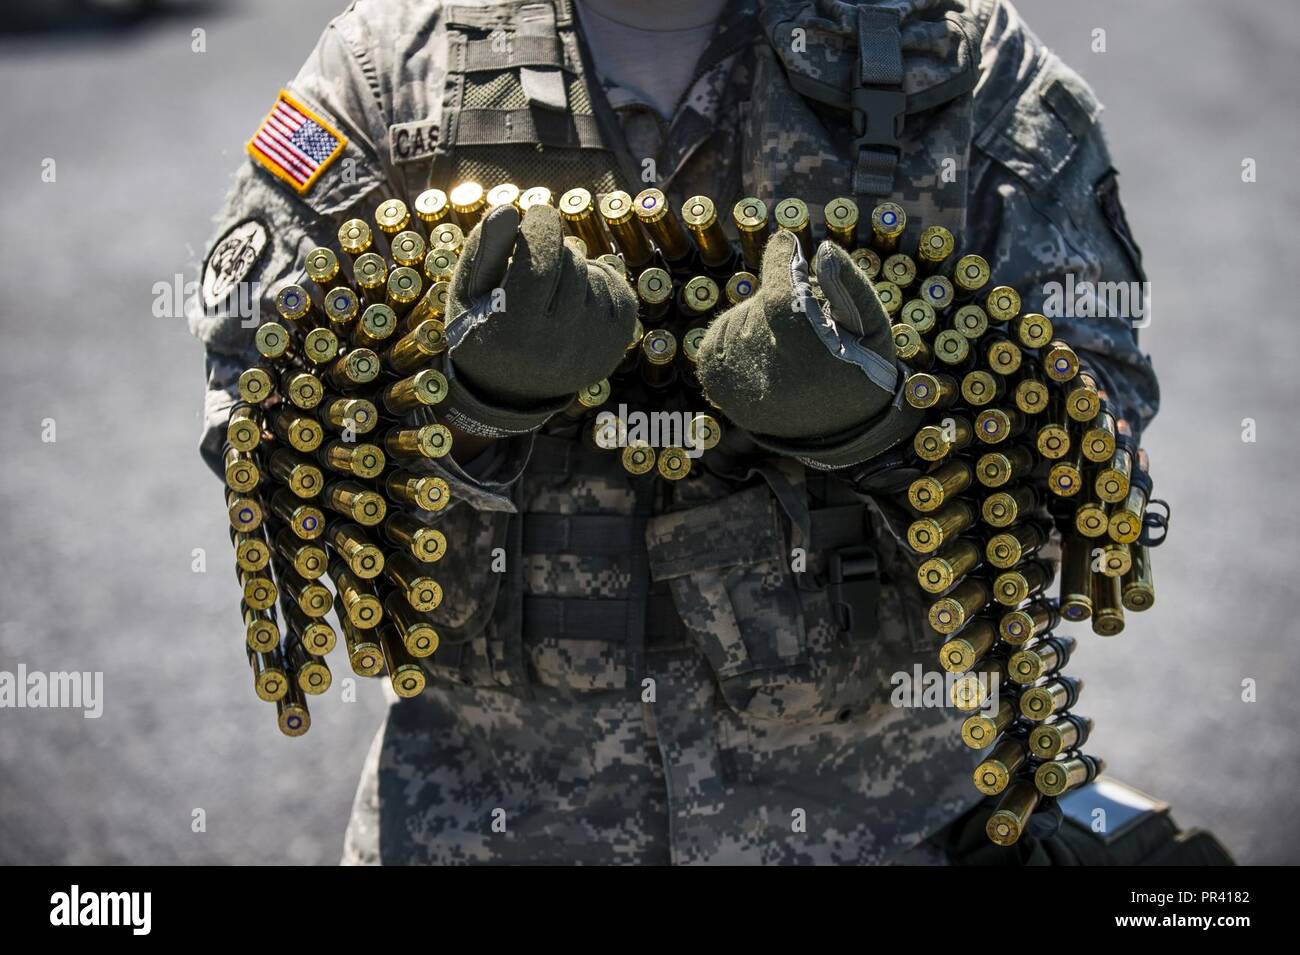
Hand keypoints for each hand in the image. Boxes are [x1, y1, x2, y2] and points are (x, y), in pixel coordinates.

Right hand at [442, 204, 636, 436]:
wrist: (510, 392)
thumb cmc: (481, 330)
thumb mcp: (467, 293)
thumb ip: (484, 250)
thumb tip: (510, 209)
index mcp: (512, 333)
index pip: (539, 263)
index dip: (541, 226)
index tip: (535, 212)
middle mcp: (557, 347)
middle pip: (568, 265)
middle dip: (553, 245)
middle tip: (536, 253)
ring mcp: (591, 350)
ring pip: (594, 275)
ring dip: (575, 264)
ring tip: (551, 285)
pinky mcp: (613, 349)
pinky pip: (619, 291)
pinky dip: (601, 279)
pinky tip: (578, 290)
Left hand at [695, 230, 918, 466]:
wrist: (840, 429)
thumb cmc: (862, 367)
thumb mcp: (872, 326)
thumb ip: (850, 284)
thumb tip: (823, 249)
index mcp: (808, 357)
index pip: (780, 295)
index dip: (782, 260)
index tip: (788, 242)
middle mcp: (767, 374)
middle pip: (760, 306)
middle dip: (781, 300)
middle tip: (805, 323)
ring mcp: (739, 384)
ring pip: (736, 320)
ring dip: (757, 320)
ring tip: (788, 345)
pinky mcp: (721, 390)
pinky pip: (715, 340)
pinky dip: (734, 336)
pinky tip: (762, 351)